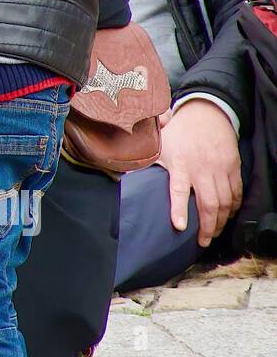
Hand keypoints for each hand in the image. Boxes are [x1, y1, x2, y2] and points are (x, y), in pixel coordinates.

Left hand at [156, 100, 242, 247]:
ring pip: (225, 202)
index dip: (179, 209)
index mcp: (180, 164)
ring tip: (214, 234)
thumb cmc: (178, 132)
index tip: (179, 227)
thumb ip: (143, 160)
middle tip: (203, 242)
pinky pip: (237, 193)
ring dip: (221, 221)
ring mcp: (220, 169)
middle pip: (209, 203)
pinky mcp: (233, 168)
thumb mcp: (158, 143)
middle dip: (208, 227)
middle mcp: (202, 169)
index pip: (178, 190)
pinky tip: (227, 217)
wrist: (206, 113)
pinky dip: (234, 207)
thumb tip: (120, 174)